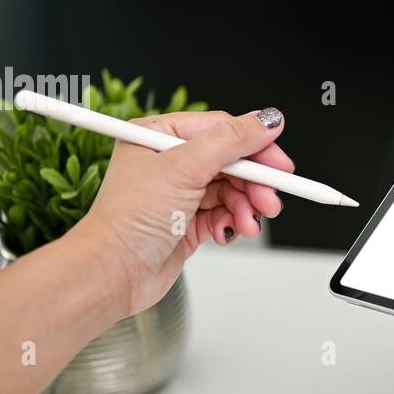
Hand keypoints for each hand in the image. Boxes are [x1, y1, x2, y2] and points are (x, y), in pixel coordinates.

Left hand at [78, 108, 293, 315]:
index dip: (254, 146)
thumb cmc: (127, 220)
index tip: (280, 165)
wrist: (113, 273)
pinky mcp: (187, 221)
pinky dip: (232, 223)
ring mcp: (179, 192)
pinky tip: (228, 233)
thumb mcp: (185, 168)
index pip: (221, 130)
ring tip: (248, 224)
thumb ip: (231, 141)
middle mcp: (169, 161)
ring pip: (231, 190)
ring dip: (245, 208)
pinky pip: (224, 214)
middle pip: (231, 162)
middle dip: (254, 184)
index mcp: (159, 135)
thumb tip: (266, 120)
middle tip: (269, 200)